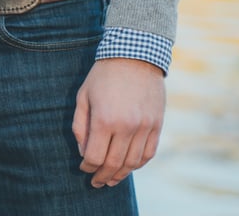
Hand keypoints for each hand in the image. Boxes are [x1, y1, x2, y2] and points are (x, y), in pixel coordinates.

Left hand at [72, 58, 164, 187]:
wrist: (135, 55)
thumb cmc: (104, 75)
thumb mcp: (83, 96)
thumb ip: (80, 126)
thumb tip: (84, 152)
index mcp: (105, 119)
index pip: (95, 157)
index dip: (87, 167)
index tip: (84, 169)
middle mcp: (127, 126)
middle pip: (114, 164)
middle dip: (103, 177)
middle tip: (96, 182)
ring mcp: (145, 126)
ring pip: (133, 162)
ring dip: (121, 175)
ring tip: (112, 179)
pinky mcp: (157, 124)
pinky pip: (149, 153)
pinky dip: (138, 164)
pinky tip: (129, 166)